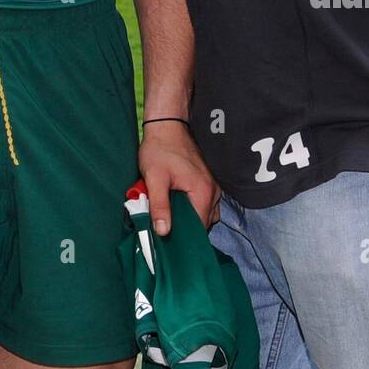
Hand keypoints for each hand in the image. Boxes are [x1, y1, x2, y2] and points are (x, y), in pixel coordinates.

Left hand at [139, 121, 220, 235]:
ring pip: (207, 212)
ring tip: (172, 217)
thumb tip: (164, 232)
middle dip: (188, 229)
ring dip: (192, 218)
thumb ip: (160, 206)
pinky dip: (195, 207)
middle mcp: (214, 190)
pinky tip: (179, 204)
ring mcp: (213, 184)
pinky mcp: (208, 180)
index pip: (200, 228)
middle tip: (168, 230)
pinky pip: (206, 202)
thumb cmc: (159, 150)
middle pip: (205, 222)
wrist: (167, 125)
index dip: (185, 238)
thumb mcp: (154, 178)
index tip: (170, 243)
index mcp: (203, 192)